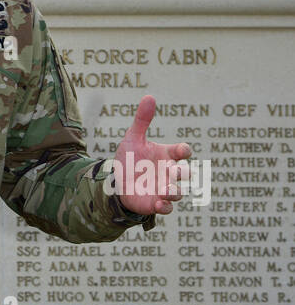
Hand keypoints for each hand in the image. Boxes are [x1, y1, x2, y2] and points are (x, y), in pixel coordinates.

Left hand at [112, 95, 191, 216]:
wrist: (117, 181)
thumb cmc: (130, 158)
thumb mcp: (133, 138)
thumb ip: (142, 120)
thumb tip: (149, 96)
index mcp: (167, 155)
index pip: (182, 151)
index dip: (184, 150)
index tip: (181, 151)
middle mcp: (169, 172)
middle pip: (185, 173)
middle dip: (183, 172)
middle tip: (174, 171)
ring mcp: (165, 189)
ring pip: (179, 192)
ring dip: (174, 191)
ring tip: (165, 189)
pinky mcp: (157, 203)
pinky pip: (168, 208)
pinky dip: (166, 207)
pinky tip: (158, 203)